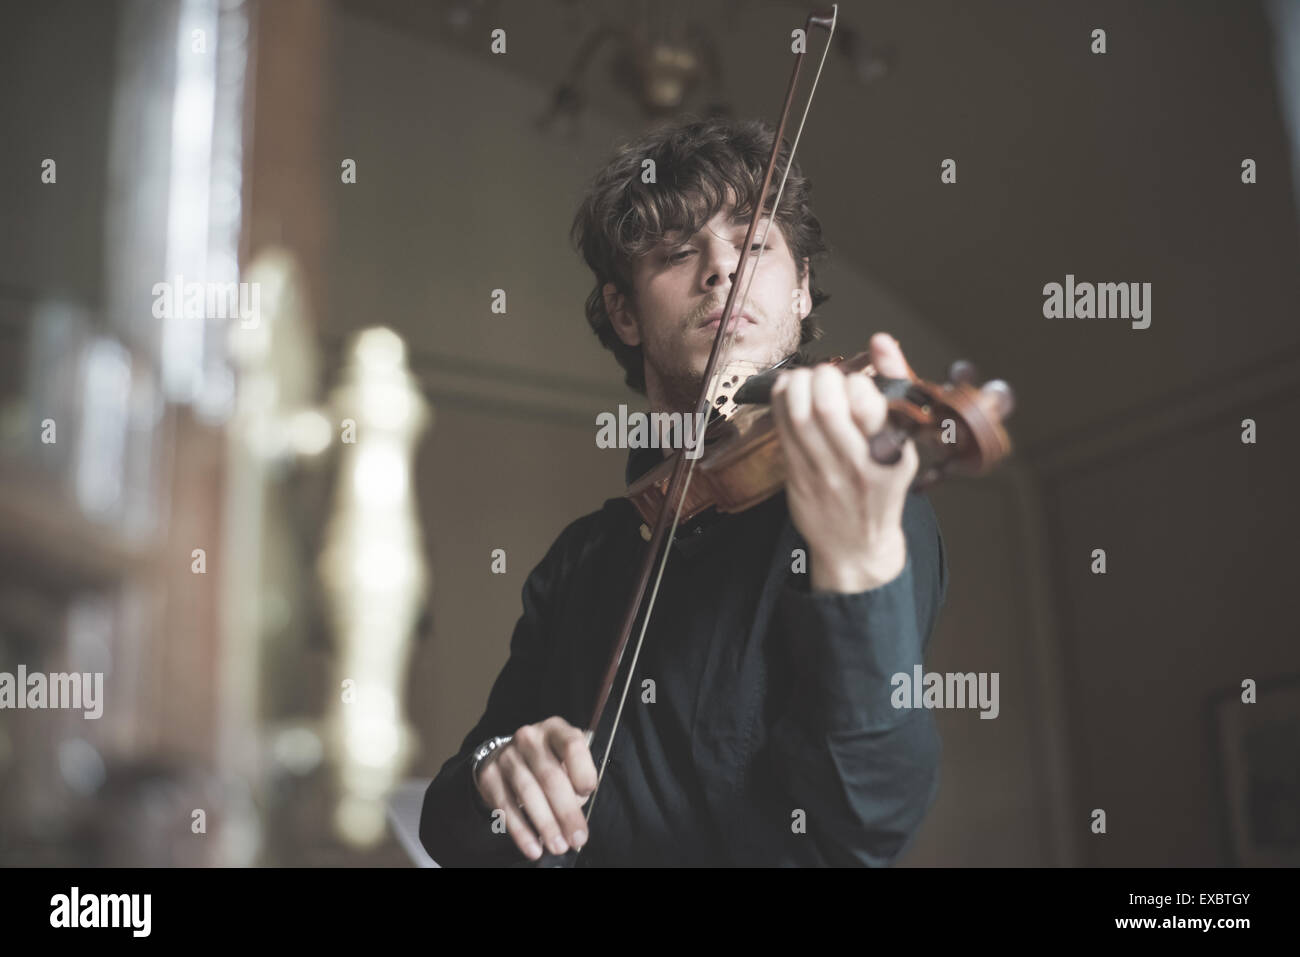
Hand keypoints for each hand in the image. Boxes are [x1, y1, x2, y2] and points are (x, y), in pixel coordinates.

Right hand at [473, 716, 597, 860]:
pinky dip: (521, 831)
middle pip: (550, 775)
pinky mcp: (489, 776)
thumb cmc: (549, 762)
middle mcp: (530, 737)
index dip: (582, 769)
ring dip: (545, 824)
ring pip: (528, 793)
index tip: (588, 793)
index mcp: (556, 729)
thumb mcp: (566, 761)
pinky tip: (533, 847)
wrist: (508, 758)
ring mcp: (507, 755)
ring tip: (559, 846)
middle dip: (566, 811)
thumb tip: (575, 811)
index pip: (572, 744)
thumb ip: (575, 779)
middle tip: (578, 836)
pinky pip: (506, 807)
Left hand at [770, 333, 918, 592]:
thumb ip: (894, 389)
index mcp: (890, 453)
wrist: (857, 546)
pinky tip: (789, 395)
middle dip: (821, 377)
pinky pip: (782, 430)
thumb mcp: (902, 443)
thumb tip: (882, 342)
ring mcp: (823, 472)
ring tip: (805, 381)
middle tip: (824, 376)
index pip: (868, 403)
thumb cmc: (880, 490)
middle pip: (826, 406)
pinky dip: (781, 402)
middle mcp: (856, 464)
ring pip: (798, 415)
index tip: (854, 382)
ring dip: (797, 385)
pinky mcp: (797, 476)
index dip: (855, 381)